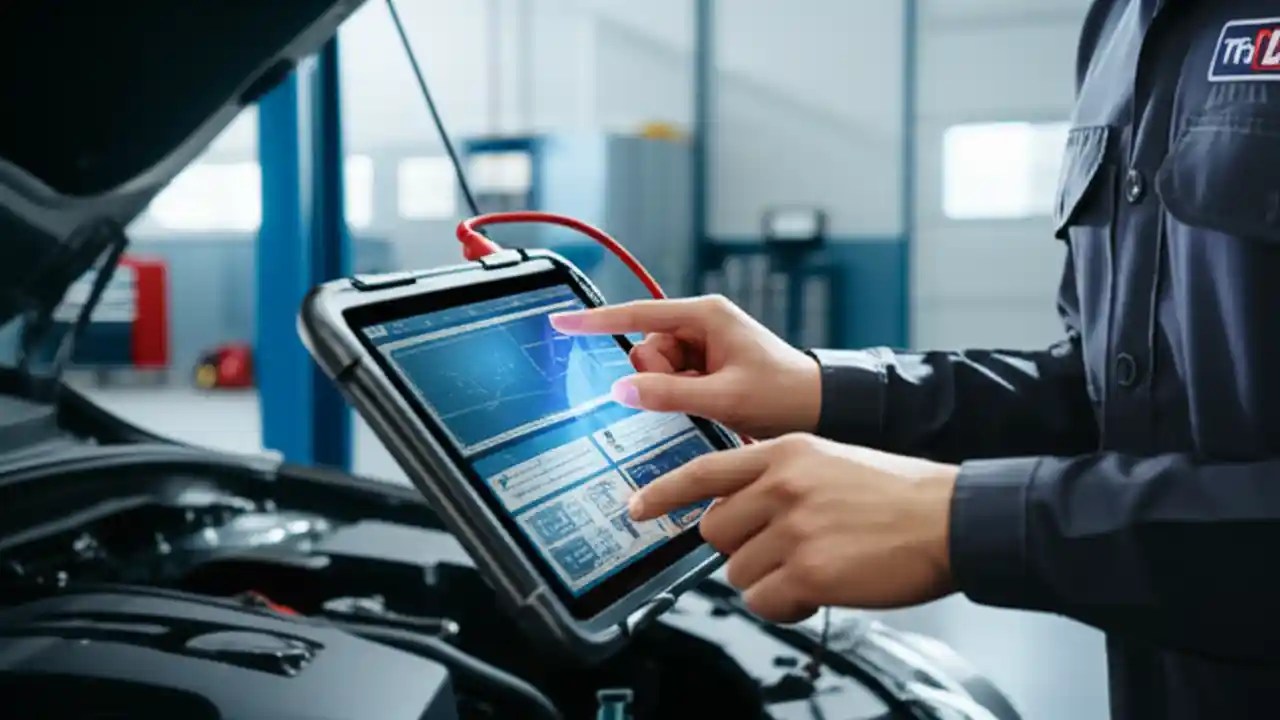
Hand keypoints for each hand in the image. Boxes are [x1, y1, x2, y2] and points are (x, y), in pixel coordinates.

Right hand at [550, 295, 820, 437]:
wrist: (819, 406)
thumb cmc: (782, 393)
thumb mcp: (723, 398)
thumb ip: (669, 394)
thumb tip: (622, 390)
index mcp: (704, 315)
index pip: (636, 316)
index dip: (596, 321)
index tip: (562, 323)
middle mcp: (700, 324)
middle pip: (646, 350)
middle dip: (659, 377)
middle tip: (698, 392)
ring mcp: (702, 345)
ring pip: (656, 369)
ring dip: (673, 389)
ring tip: (712, 398)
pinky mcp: (705, 364)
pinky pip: (671, 380)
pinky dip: (682, 394)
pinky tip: (711, 401)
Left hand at [629, 434, 957, 621]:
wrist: (949, 517)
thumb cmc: (896, 493)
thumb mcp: (827, 461)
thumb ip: (776, 477)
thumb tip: (735, 511)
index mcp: (782, 452)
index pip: (703, 472)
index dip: (662, 493)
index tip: (636, 509)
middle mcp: (780, 485)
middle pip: (715, 533)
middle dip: (742, 549)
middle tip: (783, 550)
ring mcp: (792, 528)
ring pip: (737, 572)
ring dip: (769, 580)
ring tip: (814, 566)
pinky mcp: (808, 571)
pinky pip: (763, 602)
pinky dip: (786, 605)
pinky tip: (818, 591)